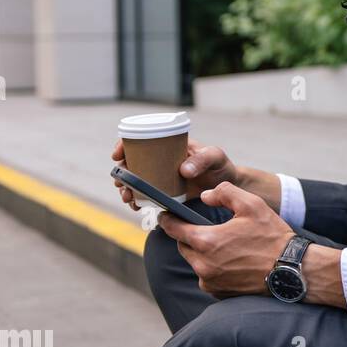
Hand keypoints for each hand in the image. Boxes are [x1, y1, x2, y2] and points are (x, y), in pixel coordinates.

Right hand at [112, 137, 239, 209]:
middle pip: (132, 163)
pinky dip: (137, 200)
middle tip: (122, 184)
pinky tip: (137, 206)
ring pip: (135, 181)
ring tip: (128, 197)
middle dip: (121, 173)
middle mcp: (161, 160)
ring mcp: (161, 177)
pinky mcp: (164, 192)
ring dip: (126, 188)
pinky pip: (145, 195)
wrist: (229, 186)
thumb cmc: (221, 166)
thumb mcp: (215, 157)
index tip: (117, 156)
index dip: (124, 145)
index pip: (140, 140)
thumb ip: (202, 160)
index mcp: (169, 146)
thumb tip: (182, 170)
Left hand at [156, 181, 295, 297]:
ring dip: (203, 253)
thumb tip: (205, 196)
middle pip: (184, 246)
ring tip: (225, 246)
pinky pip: (207, 276)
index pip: (173, 228)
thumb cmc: (272, 236)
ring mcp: (209, 280)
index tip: (166, 215)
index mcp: (206, 241)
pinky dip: (213, 268)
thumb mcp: (252, 204)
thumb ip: (225, 193)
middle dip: (191, 236)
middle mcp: (202, 264)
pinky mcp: (218, 292)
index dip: (168, 220)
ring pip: (195, 262)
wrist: (291, 269)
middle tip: (207, 229)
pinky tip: (232, 261)